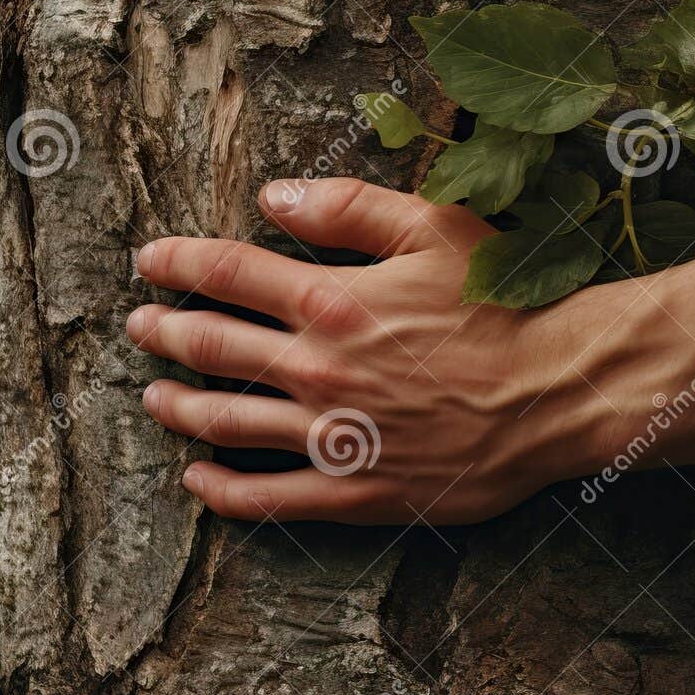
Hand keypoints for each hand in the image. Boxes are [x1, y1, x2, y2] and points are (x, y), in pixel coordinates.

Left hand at [126, 178, 610, 524]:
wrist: (554, 393)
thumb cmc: (502, 306)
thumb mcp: (436, 230)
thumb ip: (349, 208)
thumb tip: (272, 197)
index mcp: (332, 300)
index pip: (227, 274)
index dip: (178, 264)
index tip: (150, 261)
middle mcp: (318, 368)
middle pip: (212, 346)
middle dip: (164, 332)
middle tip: (140, 326)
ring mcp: (331, 434)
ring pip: (225, 422)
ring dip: (178, 407)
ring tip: (154, 397)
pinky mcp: (354, 489)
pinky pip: (268, 497)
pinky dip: (223, 491)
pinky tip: (199, 480)